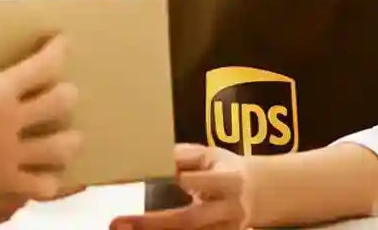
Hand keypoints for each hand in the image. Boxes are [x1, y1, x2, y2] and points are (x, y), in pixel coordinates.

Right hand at [0, 3, 82, 221]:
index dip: (56, 52)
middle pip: (57, 105)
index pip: (41, 66)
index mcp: (0, 93)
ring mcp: (14, 158)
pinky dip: (49, 184)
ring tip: (73, 138)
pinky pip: (38, 187)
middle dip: (66, 96)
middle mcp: (15, 123)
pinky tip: (53, 181)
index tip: (63, 43)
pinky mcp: (7, 186)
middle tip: (68, 93)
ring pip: (56, 149)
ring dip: (68, 142)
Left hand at [109, 145, 247, 229]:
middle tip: (119, 222)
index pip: (201, 181)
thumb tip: (151, 156)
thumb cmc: (225, 169)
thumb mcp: (209, 155)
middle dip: (153, 223)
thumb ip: (183, 156)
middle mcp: (228, 210)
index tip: (150, 177)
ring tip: (123, 229)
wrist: (258, 193)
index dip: (181, 180)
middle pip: (189, 219)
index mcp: (229, 180)